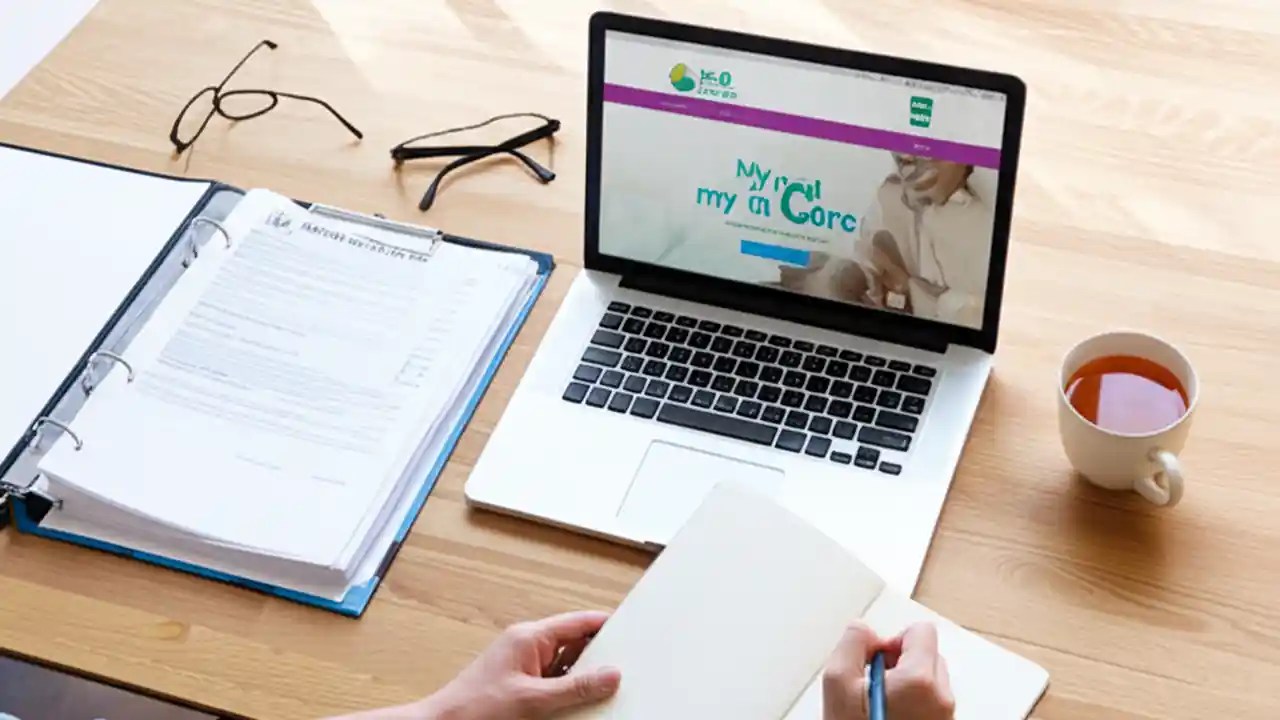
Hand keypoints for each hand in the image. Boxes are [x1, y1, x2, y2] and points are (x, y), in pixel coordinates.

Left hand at [419, 611, 620, 719]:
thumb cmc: (476, 707)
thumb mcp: (534, 700)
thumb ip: (575, 687)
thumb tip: (610, 675)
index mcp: (530, 637)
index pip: (579, 622)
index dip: (606, 625)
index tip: (632, 631)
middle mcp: (528, 644)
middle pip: (575, 642)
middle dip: (597, 656)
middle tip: (622, 669)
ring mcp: (524, 663)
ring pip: (566, 664)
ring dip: (581, 676)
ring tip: (601, 689)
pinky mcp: (520, 681)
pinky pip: (553, 679)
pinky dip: (567, 689)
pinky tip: (579, 702)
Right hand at [822, 622, 954, 719]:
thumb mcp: (837, 685)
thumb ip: (851, 643)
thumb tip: (864, 630)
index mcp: (920, 681)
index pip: (920, 631)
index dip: (892, 639)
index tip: (875, 658)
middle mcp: (941, 699)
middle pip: (928, 654)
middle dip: (900, 662)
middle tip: (874, 684)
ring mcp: (945, 718)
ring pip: (930, 680)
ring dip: (906, 685)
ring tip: (880, 707)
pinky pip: (931, 705)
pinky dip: (912, 706)